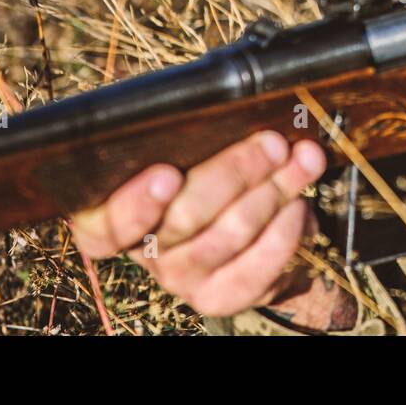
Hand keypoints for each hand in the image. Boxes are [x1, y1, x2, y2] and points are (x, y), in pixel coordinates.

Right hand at [71, 132, 327, 316]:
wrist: (248, 234)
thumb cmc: (208, 173)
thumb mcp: (186, 145)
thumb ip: (186, 131)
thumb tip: (217, 108)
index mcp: (117, 212)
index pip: (104, 225)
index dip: (133, 204)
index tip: (168, 174)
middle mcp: (144, 250)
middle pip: (185, 216)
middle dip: (235, 172)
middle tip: (272, 143)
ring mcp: (181, 277)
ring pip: (228, 235)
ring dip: (272, 192)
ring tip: (302, 162)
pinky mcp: (220, 296)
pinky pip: (255, 269)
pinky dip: (285, 232)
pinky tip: (299, 205)